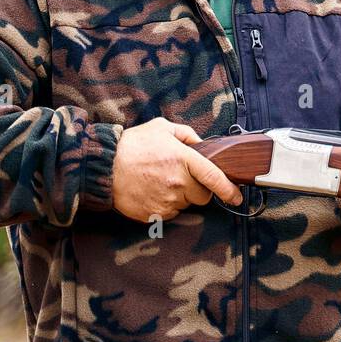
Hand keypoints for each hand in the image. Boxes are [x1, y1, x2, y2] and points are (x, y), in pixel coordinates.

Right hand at [112, 117, 242, 222]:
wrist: (103, 166)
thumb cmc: (132, 145)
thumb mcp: (161, 127)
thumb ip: (186, 134)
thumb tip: (202, 144)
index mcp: (183, 159)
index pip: (214, 177)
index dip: (229, 190)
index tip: (237, 196)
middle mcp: (178, 182)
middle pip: (203, 196)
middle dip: (199, 189)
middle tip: (181, 178)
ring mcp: (166, 201)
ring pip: (186, 205)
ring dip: (181, 197)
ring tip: (161, 182)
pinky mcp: (154, 214)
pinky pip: (170, 213)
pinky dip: (166, 205)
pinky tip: (153, 191)